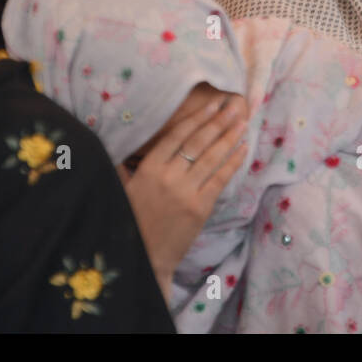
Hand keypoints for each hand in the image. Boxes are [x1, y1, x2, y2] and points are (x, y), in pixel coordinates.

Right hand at [120, 92, 248, 299]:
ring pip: (211, 158)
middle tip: (234, 105)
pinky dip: (232, 162)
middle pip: (198, 142)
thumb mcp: (122, 189)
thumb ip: (122, 165)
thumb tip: (119, 140)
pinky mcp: (201, 208)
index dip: (196, 118)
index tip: (212, 104)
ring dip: (229, 137)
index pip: (177, 135)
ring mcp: (186, 192)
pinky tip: (242, 149)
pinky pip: (220, 179)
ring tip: (242, 121)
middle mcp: (169, 176)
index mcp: (148, 168)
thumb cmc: (131, 222)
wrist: (144, 258)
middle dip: (218, 121)